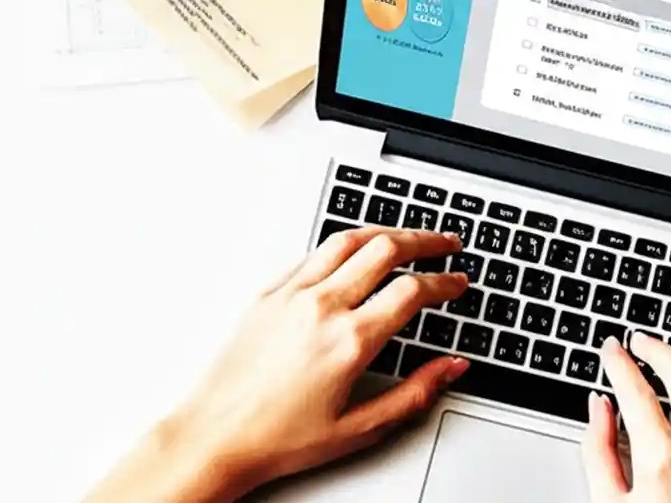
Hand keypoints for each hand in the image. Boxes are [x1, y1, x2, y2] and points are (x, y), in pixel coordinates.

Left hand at [86, 227, 469, 501]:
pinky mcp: (266, 295)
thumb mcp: (360, 428)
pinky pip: (312, 254)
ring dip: (386, 232)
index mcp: (349, 341)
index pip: (412, 290)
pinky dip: (343, 246)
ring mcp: (290, 296)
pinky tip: (353, 253)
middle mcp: (320, 308)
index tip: (458, 283)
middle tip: (446, 244)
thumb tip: (451, 368)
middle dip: (425, 240)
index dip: (445, 282)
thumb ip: (415, 394)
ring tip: (406, 236)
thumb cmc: (277, 440)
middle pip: (385, 248)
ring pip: (347, 240)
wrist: (213, 438)